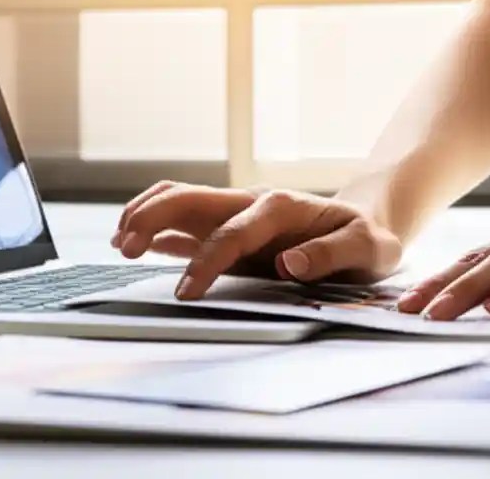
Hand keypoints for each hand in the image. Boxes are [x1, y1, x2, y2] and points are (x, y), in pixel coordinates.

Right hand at [111, 181, 402, 299]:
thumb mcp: (369, 248)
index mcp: (283, 207)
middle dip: (154, 217)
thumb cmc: (369, 238)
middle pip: (192, 198)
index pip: (234, 232)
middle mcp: (253, 203)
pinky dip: (158, 227)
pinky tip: (135, 244)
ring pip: (182, 200)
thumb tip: (289, 263)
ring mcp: (238, 214)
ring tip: (120, 243)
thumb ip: (332, 253)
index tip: (188, 292)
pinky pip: (187, 220)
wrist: (368, 224)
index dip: (208, 261)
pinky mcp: (231, 227)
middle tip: (125, 246)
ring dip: (147, 215)